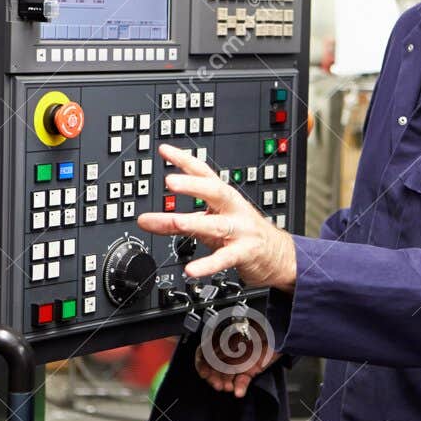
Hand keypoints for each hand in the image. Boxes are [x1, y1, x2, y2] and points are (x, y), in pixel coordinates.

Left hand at [135, 144, 297, 291]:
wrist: (276, 254)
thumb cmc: (241, 233)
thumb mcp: (208, 223)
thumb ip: (175, 221)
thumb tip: (144, 221)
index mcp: (224, 197)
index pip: (204, 172)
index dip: (185, 160)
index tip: (164, 150)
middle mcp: (233, 209)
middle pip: (215, 191)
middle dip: (194, 185)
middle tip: (171, 181)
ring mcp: (241, 230)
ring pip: (217, 225)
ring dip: (195, 222)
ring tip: (175, 222)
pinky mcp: (245, 252)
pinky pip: (225, 258)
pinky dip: (208, 264)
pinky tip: (191, 269)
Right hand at [194, 329, 280, 398]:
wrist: (281, 333)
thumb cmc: (260, 327)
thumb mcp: (236, 334)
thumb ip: (220, 345)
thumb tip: (207, 355)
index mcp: (222, 339)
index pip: (206, 353)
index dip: (202, 364)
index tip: (203, 373)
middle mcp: (229, 351)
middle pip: (215, 368)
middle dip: (214, 378)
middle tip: (216, 384)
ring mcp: (240, 361)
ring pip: (227, 377)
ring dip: (225, 384)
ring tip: (227, 388)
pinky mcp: (251, 370)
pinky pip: (242, 381)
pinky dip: (239, 387)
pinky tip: (237, 392)